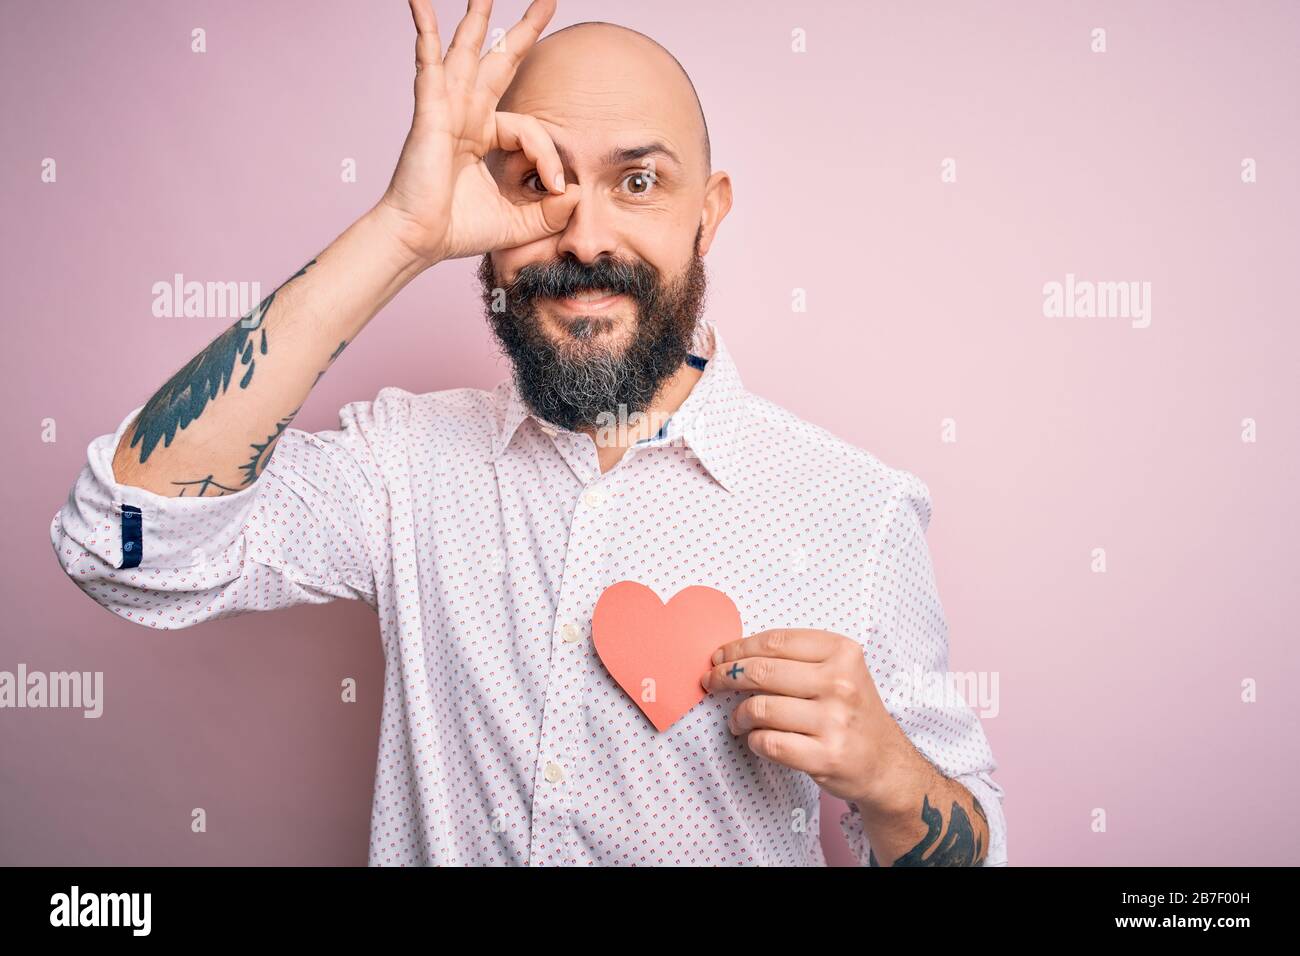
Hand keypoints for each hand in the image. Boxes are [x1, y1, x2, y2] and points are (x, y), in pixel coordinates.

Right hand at [376, 0, 580, 266]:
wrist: (420, 241)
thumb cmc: (459, 230)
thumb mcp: (521, 222)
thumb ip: (552, 210)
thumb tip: (576, 192)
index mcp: (484, 138)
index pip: (531, 127)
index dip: (549, 154)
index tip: (556, 186)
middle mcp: (466, 116)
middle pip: (498, 61)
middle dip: (522, 31)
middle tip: (546, 1)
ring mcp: (446, 109)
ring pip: (466, 51)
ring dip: (477, 17)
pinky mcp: (430, 112)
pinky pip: (429, 63)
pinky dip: (427, 32)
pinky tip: (421, 4)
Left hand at [700, 628, 927, 809]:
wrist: (885, 762)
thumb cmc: (852, 713)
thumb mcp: (838, 671)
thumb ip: (796, 659)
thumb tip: (735, 654)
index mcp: (842, 653)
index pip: (775, 642)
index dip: (738, 648)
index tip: (719, 656)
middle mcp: (840, 683)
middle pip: (761, 672)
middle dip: (726, 676)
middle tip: (711, 682)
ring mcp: (834, 721)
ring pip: (760, 709)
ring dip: (739, 715)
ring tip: (738, 720)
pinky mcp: (826, 756)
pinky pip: (768, 742)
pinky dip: (754, 741)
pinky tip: (757, 739)